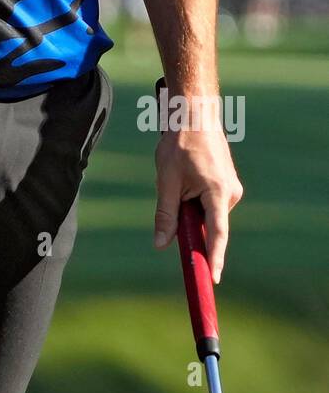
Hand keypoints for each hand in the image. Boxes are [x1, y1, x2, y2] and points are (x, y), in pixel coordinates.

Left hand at [153, 96, 243, 283]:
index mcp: (218, 193)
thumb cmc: (179, 143)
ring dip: (189, 204)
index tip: (212, 279)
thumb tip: (161, 244)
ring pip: (206, 211)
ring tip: (178, 174)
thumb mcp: (166, 181)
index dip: (214, 259)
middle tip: (172, 189)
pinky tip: (186, 174)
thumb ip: (166, 215)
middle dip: (189, 220)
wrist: (193, 113)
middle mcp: (231, 193)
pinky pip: (208, 201)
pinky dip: (194, 197)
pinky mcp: (226, 182)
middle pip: (208, 223)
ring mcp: (230, 187)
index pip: (217, 235)